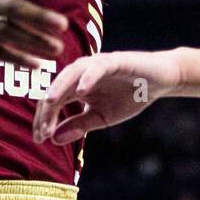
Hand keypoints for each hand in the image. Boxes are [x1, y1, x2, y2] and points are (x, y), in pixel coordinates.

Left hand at [33, 48, 182, 145]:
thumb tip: (53, 139)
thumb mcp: (101, 117)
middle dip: (46, 110)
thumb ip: (79, 125)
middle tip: (41, 131)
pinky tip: (81, 91)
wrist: (160, 81)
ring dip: (59, 88)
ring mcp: (95, 65)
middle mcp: (80, 73)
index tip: (39, 139)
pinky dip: (88, 77)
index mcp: (75, 87)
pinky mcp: (114, 60)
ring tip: (49, 103)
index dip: (44, 120)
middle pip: (56, 89)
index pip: (52, 102)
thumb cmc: (130, 96)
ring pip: (70, 73)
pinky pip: (97, 67)